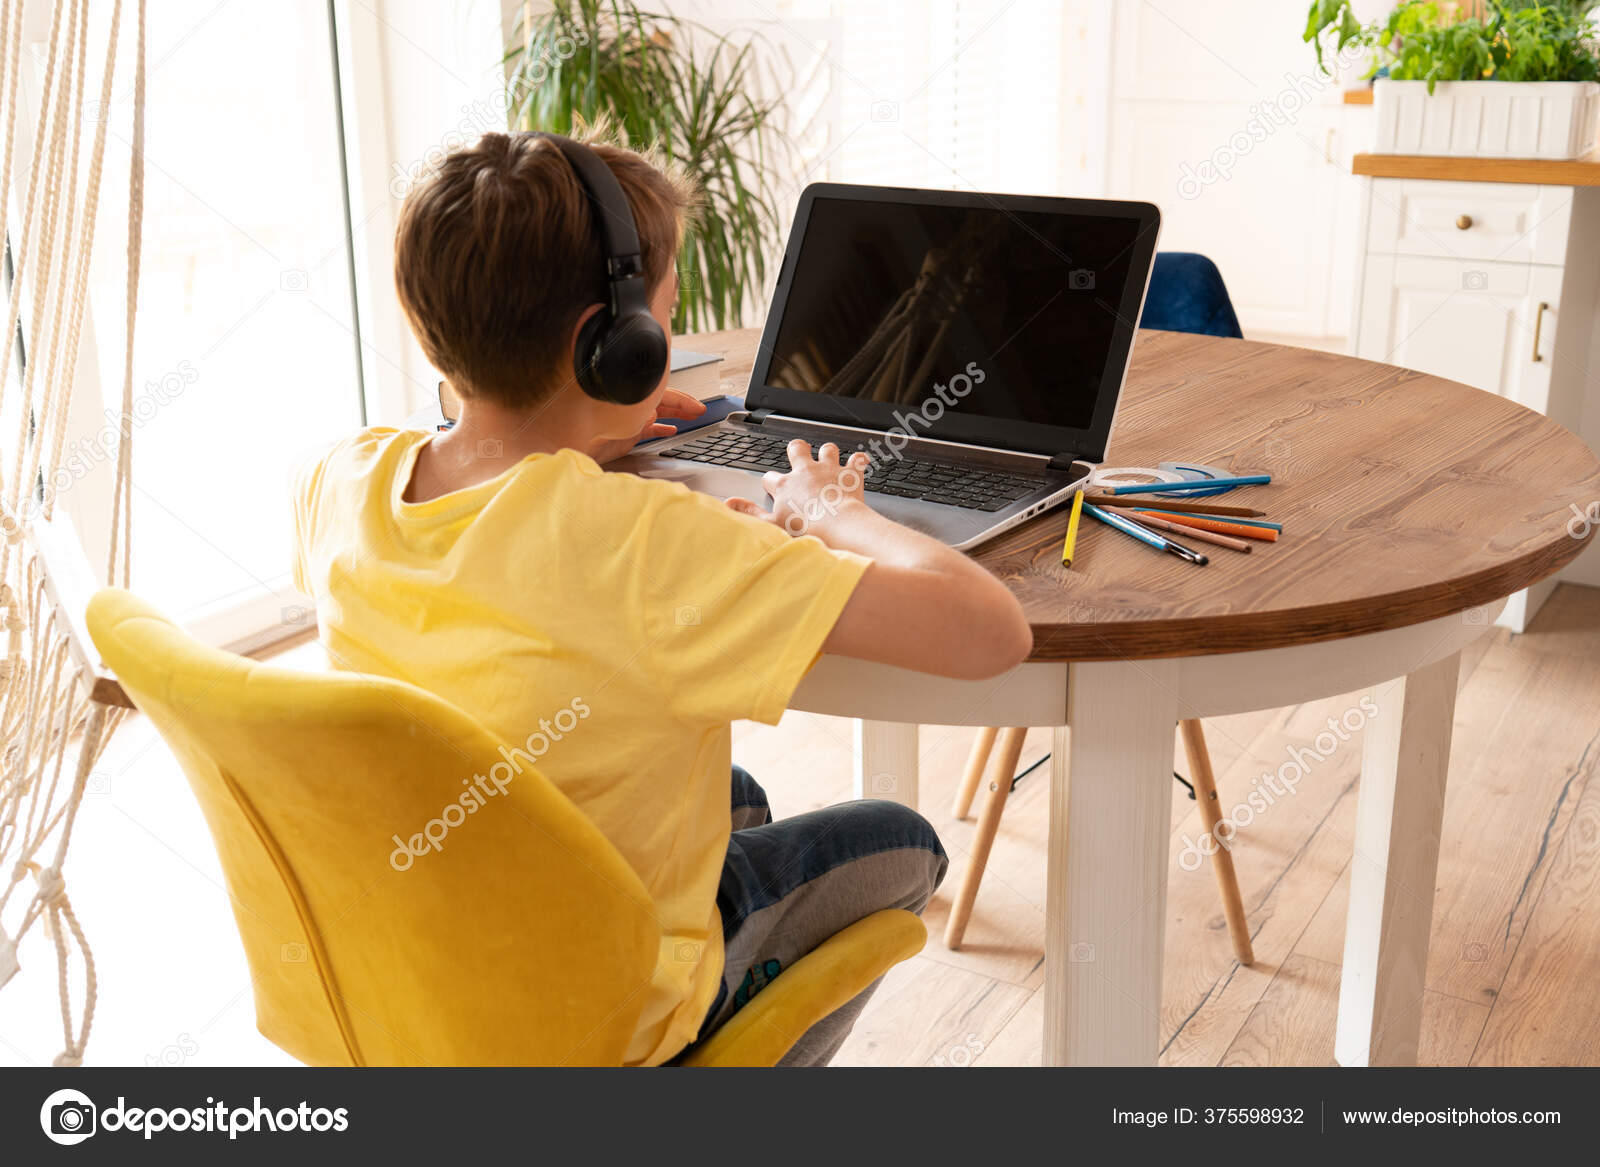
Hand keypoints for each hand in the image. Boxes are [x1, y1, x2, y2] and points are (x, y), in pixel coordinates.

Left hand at [591, 389, 706, 463]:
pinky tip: (672, 430)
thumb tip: (653, 416)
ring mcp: (631, 419)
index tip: (698, 407)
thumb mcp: (617, 421)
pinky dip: (663, 428)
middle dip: (683, 406)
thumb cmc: (591, 431)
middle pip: (664, 402)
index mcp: (632, 399)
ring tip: (692, 417)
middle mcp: (633, 407)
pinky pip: (651, 428)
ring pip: (660, 413)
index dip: (683, 401)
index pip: (663, 395)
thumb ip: (636, 417)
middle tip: (700, 411)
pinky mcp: (628, 433)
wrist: (575, 446)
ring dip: (676, 414)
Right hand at [726, 439, 871, 537]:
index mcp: (785, 485)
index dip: (770, 482)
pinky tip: (859, 463)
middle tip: (799, 455)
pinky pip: (856, 461)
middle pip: (797, 449)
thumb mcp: (771, 524)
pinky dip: (858, 462)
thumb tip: (729, 504)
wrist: (836, 525)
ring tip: (828, 458)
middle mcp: (805, 472)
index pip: (771, 477)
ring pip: (827, 449)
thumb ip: (750, 512)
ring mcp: (828, 470)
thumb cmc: (806, 528)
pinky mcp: (849, 474)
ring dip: (828, 453)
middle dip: (797, 450)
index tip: (772, 488)